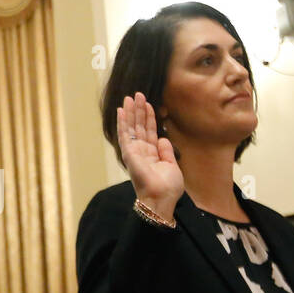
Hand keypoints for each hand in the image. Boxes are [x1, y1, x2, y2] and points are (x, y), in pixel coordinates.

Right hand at [116, 92, 183, 219]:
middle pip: (139, 126)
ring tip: (130, 96)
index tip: (149, 103)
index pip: (150, 131)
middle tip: (137, 94)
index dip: (149, 117)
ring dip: (130, 111)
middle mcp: (141, 151)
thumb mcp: (172, 165)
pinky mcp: (129, 153)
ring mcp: (134, 151)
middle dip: (138, 110)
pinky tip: (122, 110)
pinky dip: (122, 122)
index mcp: (151, 154)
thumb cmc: (167, 188)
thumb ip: (166, 151)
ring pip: (131, 127)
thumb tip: (163, 138)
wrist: (161, 198)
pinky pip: (124, 134)